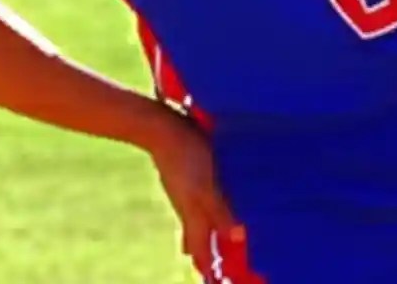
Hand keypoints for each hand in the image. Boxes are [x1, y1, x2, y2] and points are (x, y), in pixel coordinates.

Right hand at [142, 108, 244, 274]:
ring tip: (216, 246)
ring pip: (198, 221)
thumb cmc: (187, 155)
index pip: (200, 248)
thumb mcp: (206, 185)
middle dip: (207, 253)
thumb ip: (220, 210)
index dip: (207, 265)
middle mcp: (188, 206)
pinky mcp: (188, 177)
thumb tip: (236, 238)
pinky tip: (212, 210)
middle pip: (198, 237)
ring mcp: (186, 192)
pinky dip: (208, 215)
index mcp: (193, 213)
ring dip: (208, 235)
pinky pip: (200, 205)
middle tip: (214, 269)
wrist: (160, 127)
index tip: (213, 280)